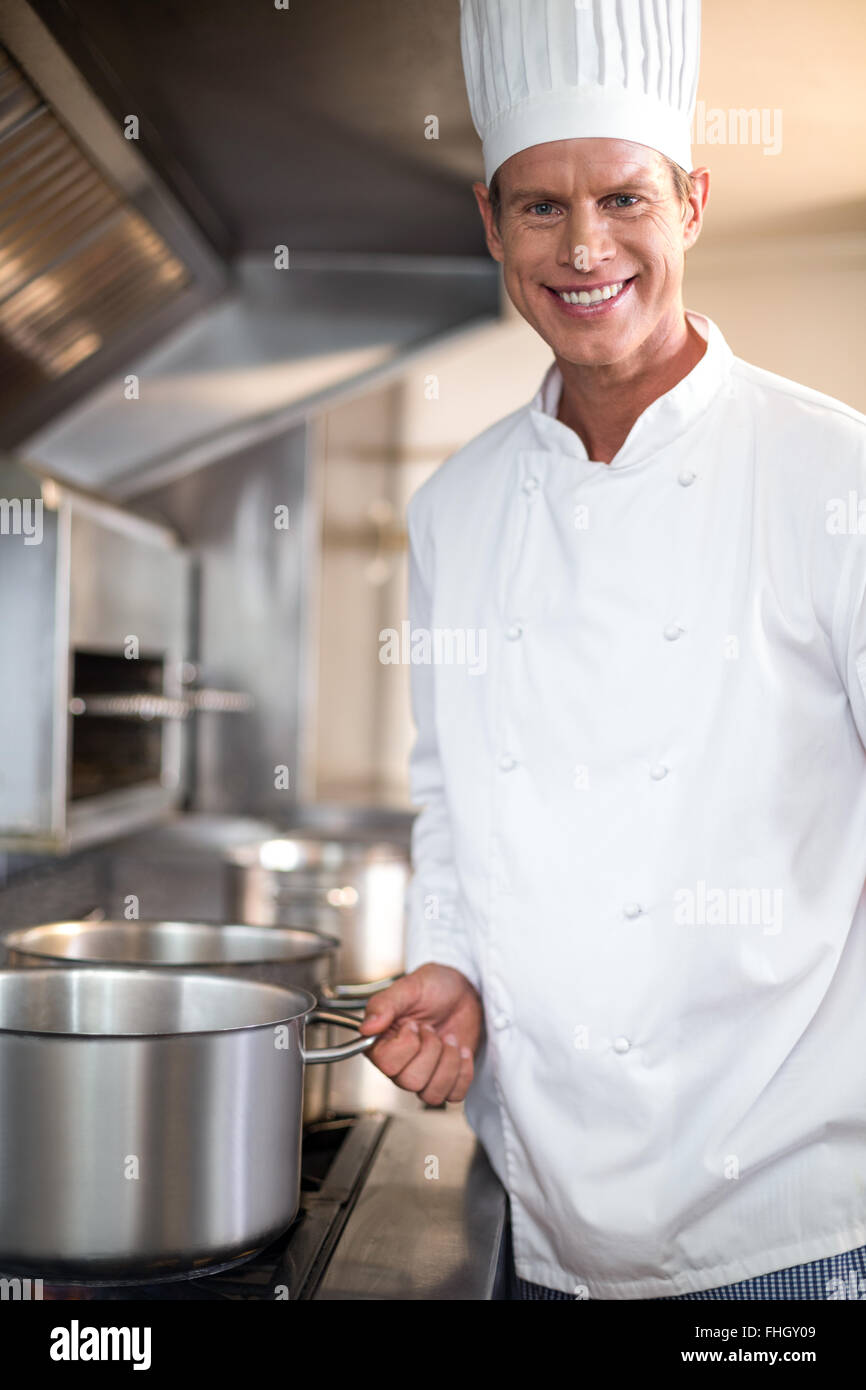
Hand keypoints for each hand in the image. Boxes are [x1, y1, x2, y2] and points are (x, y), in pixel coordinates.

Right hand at [358, 963, 482, 1104]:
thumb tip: (366, 1027)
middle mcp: (400, 1064)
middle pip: (411, 1082)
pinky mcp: (447, 1080)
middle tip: (432, 1029)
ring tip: (449, 1039)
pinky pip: (454, 1095)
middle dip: (430, 1051)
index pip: (387, 1064)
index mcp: (383, 1042)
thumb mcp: (409, 987)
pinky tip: (461, 1050)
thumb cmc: (434, 987)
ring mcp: (424, 1074)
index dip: (406, 1045)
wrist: (463, 992)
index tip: (414, 1024)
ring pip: (432, 1094)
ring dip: (448, 1062)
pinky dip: (464, 1072)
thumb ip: (384, 1004)